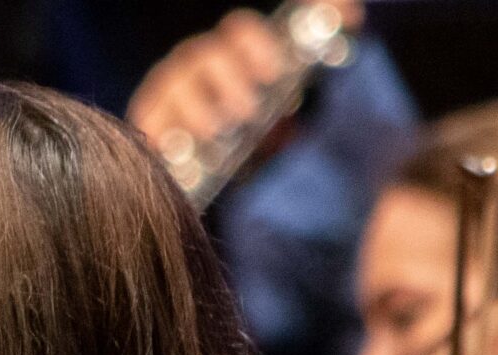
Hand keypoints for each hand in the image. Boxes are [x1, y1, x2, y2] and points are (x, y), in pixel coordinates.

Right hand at [128, 2, 363, 153]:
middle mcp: (201, 72)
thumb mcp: (308, 102)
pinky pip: (146, 123)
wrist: (255, 193)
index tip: (273, 70)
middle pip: (201, 57)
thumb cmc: (278, 139)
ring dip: (193, 106)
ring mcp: (172, 100)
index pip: (238, 33)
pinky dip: (157, 131)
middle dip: (224, 79)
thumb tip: (350, 10)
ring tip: (214, 132)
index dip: (252, 44)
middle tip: (248, 111)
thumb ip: (320, 55)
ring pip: (169, 86)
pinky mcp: (152, 133)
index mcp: (237, 58)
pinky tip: (173, 147)